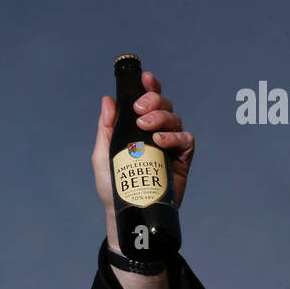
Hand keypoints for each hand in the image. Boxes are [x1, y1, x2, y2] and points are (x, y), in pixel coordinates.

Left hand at [91, 71, 194, 217]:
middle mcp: (157, 132)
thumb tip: (108, 101)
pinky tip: (160, 141)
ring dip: (162, 117)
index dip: (150, 87)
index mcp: (138, 128)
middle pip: (164, 106)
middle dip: (154, 101)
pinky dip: (174, 137)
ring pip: (175, 119)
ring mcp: (170, 145)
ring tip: (147, 128)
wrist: (124, 209)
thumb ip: (106, 127)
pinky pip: (185, 140)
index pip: (148, 102)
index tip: (145, 78)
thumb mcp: (103, 153)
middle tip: (140, 110)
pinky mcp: (182, 159)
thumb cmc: (113, 183)